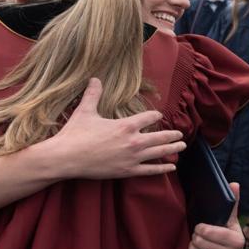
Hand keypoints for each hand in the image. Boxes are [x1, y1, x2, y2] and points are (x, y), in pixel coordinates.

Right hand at [36, 77, 185, 179]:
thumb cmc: (75, 134)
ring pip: (159, 153)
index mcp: (126, 125)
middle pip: (160, 136)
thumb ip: (93, 94)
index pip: (148, 117)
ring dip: (172, 149)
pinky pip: (150, 170)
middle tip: (180, 134)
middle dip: (171, 135)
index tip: (158, 115)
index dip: (155, 115)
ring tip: (181, 146)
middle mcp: (133, 141)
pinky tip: (171, 167)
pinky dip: (162, 169)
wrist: (67, 157)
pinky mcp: (128, 171)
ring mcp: (132, 158)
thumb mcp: (85, 111)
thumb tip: (94, 78)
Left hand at [190, 182, 244, 248]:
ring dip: (193, 247)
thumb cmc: (229, 232)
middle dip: (196, 237)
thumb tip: (234, 184)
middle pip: (200, 243)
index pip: (209, 232)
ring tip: (199, 243)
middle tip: (199, 234)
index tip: (202, 226)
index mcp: (236, 241)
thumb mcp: (231, 219)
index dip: (201, 228)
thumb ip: (232, 202)